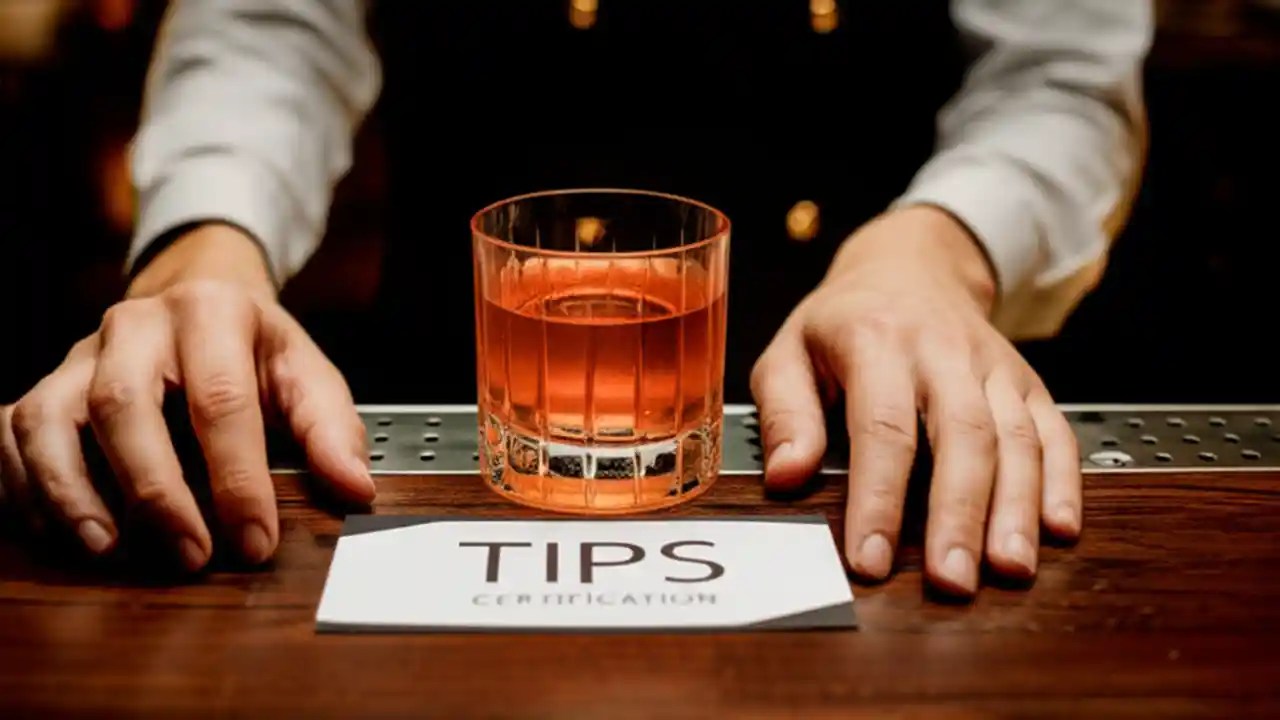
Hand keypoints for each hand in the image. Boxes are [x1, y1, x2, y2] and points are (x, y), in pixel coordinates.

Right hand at [0, 225, 373, 569]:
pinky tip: (61, 531)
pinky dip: (28, 487)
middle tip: (190, 554)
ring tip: (106, 548)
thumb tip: (356, 488)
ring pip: (50, 417)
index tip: (255, 541)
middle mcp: (136, 326)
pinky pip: (14, 433)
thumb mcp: (307, 375)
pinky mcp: (46, 386)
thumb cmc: (256, 351)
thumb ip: (333, 431)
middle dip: (155, 489)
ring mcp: (81, 355)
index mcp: (212, 313)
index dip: (238, 477)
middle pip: (125, 404)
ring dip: (71, 490)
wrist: (200, 301)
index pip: (221, 399)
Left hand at [751, 206, 1080, 595]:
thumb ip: (784, 413)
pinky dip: (1063, 481)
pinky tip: (1059, 529)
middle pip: (962, 436)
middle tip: (952, 580)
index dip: (879, 498)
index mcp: (876, 340)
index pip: (882, 427)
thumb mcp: (789, 350)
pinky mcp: (1026, 381)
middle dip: (959, 513)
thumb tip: (786, 477)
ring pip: (1017, 437)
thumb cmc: (843, 321)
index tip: (870, 559)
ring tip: (1009, 569)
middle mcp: (942, 350)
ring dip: (1016, 508)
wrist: (910, 265)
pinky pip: (1055, 431)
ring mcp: (992, 366)